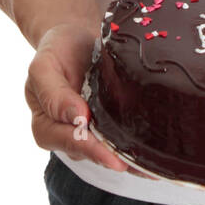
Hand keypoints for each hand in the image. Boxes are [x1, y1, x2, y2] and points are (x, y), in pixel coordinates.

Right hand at [24, 22, 156, 177]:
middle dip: (113, 158)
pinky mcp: (113, 124)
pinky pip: (125, 140)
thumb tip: (76, 118)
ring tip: (153, 168)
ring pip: (110, 152)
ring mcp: (93, 131)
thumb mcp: (44, 65)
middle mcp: (70, 135)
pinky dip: (141, 151)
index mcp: (47, 126)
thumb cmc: (57, 49)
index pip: (66, 141)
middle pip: (92, 152)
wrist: (78, 36)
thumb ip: (53, 92)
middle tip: (134, 164)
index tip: (109, 154)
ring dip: (131, 160)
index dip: (88, 148)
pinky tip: (160, 158)